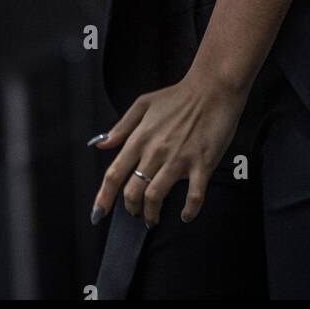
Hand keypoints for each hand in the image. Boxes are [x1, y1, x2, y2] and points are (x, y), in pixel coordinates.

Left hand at [89, 71, 249, 226]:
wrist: (212, 89)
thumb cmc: (178, 96)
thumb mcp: (143, 104)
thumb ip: (121, 127)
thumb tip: (100, 145)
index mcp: (139, 138)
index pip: (114, 174)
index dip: (103, 198)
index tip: (97, 215)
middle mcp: (155, 152)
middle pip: (133, 191)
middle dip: (130, 208)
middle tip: (135, 213)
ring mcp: (179, 159)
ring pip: (156, 197)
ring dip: (151, 214)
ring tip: (152, 218)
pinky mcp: (202, 164)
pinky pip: (194, 196)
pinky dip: (189, 211)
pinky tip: (186, 215)